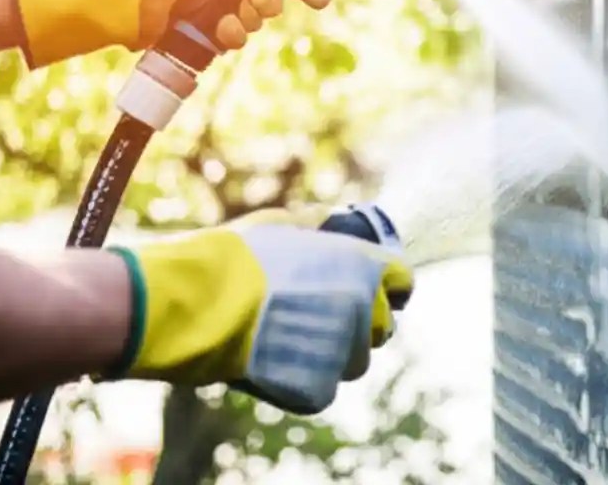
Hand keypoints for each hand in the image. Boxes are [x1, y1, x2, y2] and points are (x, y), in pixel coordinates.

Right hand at [101, 205, 412, 413]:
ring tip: (289, 341)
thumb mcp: (282, 225)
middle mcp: (364, 309)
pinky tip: (270, 363)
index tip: (374, 293)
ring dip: (333, 355)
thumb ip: (317, 228)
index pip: (403, 282)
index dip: (390, 289)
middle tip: (323, 321)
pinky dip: (301, 380)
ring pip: (354, 362)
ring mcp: (344, 352)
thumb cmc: (237, 258)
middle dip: (361, 326)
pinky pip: (321, 388)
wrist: (204, 304)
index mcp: (364, 266)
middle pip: (382, 327)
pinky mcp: (319, 389)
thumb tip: (330, 219)